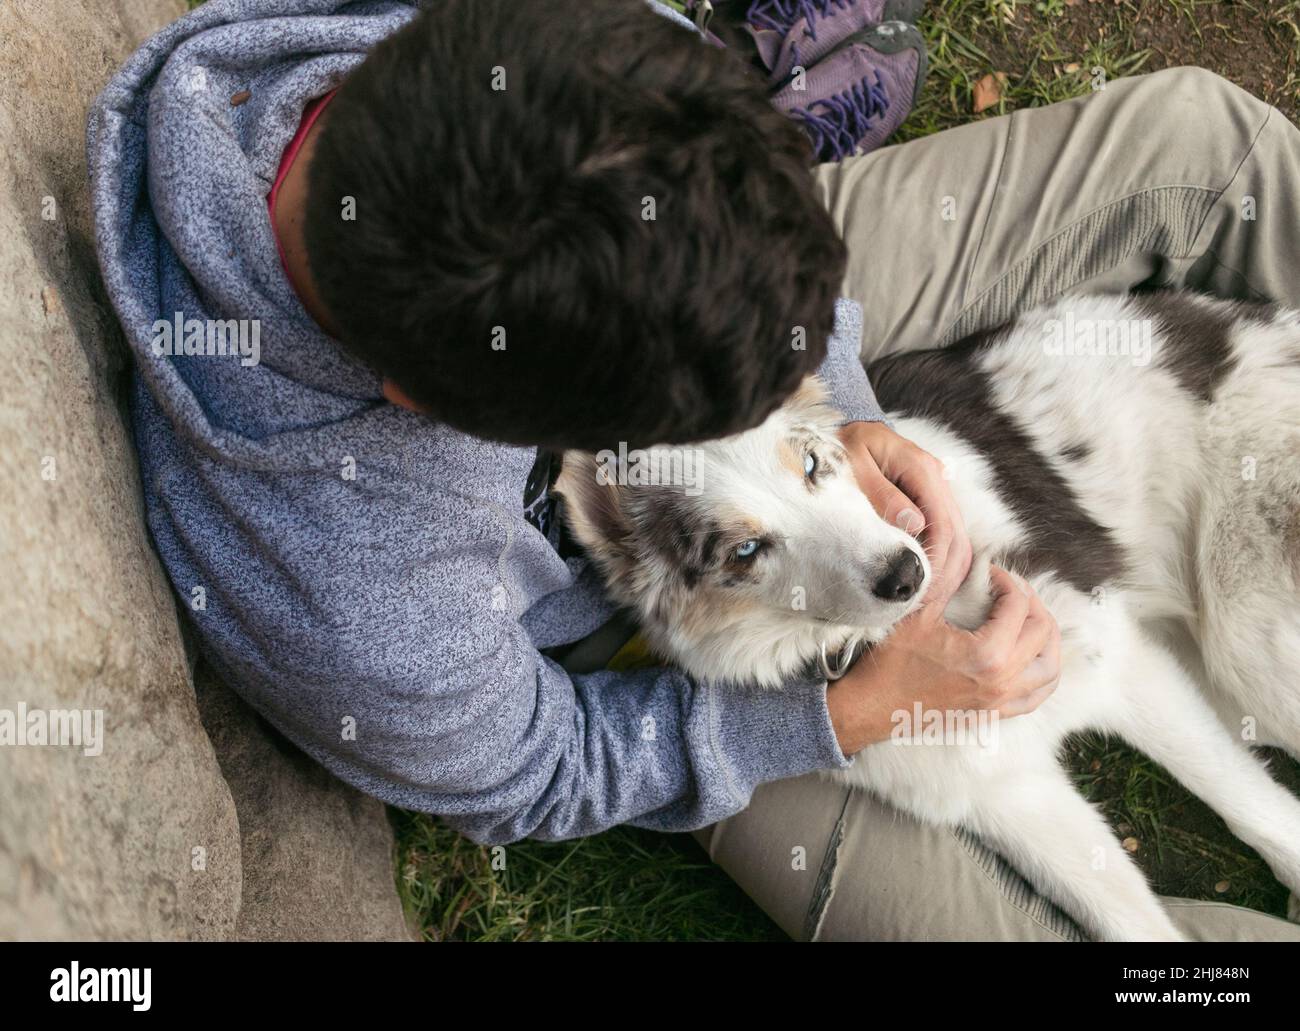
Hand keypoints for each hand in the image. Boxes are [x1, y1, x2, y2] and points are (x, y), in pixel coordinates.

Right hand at [826, 565, 1061, 754]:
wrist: (873, 706)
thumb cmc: (891, 662)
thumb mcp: (917, 612)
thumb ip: (948, 577)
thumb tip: (966, 548)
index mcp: (986, 654)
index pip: (1018, 606)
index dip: (1007, 581)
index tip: (989, 574)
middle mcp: (1002, 681)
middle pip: (1042, 632)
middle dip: (1031, 602)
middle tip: (1010, 589)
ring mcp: (1000, 702)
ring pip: (1049, 668)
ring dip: (1047, 639)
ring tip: (1030, 619)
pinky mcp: (994, 714)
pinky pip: (1037, 695)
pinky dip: (1042, 673)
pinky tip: (1029, 656)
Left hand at [838, 420, 972, 608]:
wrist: (849, 433)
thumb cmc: (845, 449)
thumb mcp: (853, 466)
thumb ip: (881, 494)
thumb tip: (913, 524)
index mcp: (921, 468)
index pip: (941, 523)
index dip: (935, 560)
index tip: (920, 589)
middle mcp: (937, 478)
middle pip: (958, 535)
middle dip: (946, 574)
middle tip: (926, 608)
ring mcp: (938, 490)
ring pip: (958, 538)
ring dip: (948, 572)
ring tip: (928, 603)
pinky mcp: (932, 502)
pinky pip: (946, 535)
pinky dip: (942, 561)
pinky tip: (929, 585)